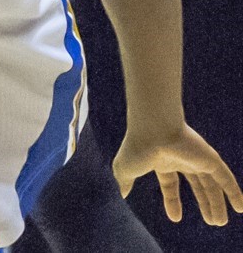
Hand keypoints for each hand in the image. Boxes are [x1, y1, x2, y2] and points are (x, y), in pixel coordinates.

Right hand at [115, 125, 242, 224]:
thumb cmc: (137, 148)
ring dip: (217, 204)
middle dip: (204, 204)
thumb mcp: (125, 169)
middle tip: (212, 222)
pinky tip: (240, 208)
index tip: (176, 218)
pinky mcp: (211, 159)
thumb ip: (124, 182)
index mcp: (162, 162)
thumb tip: (121, 194)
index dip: (172, 201)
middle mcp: (182, 160)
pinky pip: (226, 179)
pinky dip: (235, 193)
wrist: (153, 129)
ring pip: (211, 186)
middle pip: (197, 185)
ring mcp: (198, 160)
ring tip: (220, 222)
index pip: (171, 185)